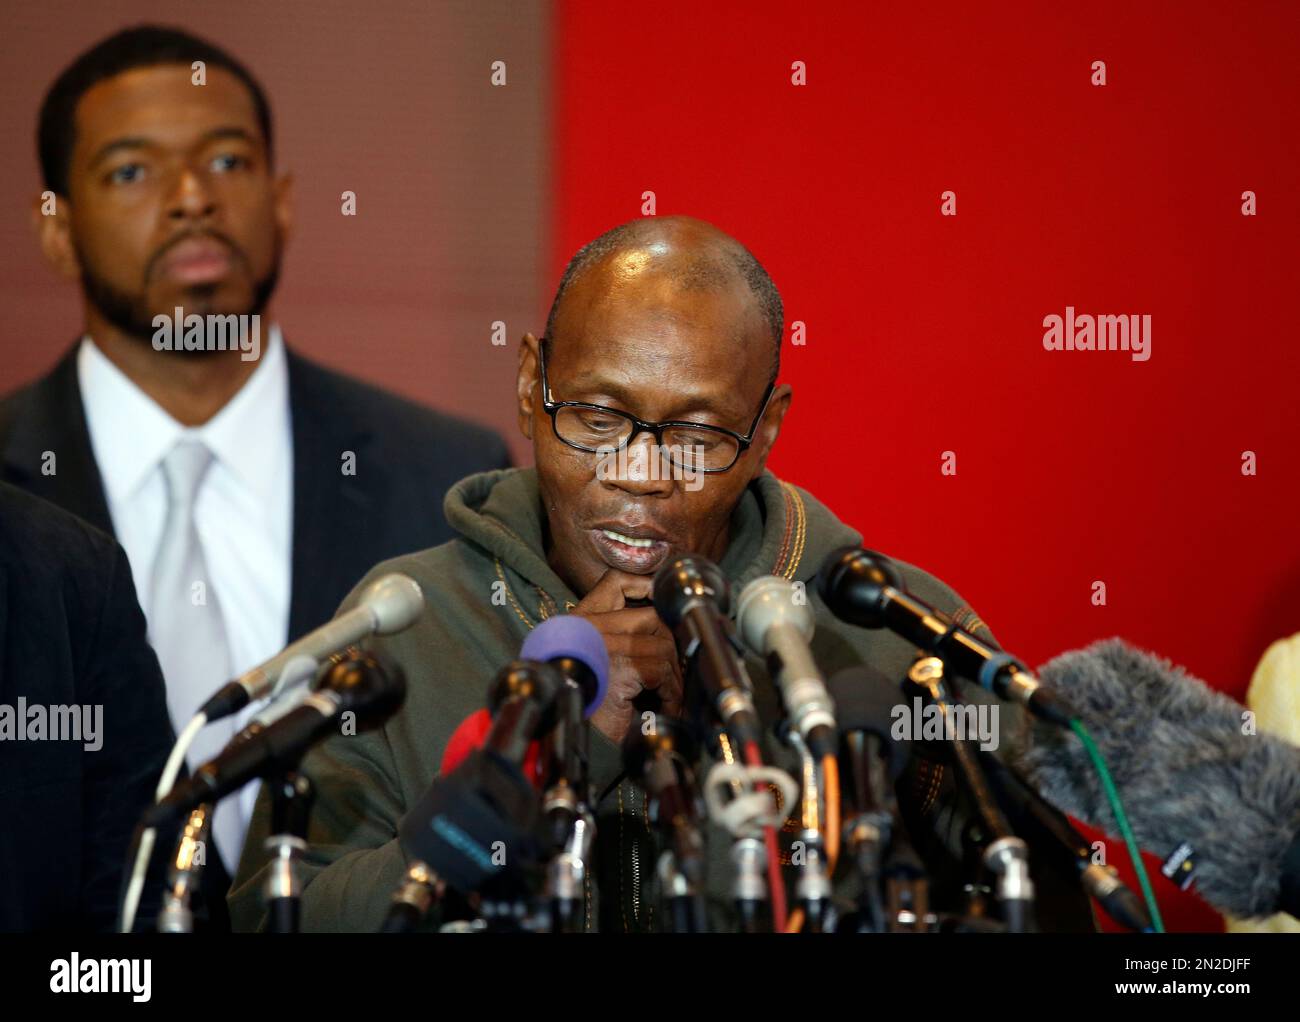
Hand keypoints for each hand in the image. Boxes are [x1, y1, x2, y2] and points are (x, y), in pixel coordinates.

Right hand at [572, 568, 683, 745]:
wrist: (568, 737)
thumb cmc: (585, 704)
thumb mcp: (596, 663)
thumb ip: (617, 638)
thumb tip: (663, 628)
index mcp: (578, 621)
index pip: (615, 582)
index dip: (643, 585)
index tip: (661, 603)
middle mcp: (588, 626)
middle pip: (650, 617)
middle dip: (669, 646)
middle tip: (672, 674)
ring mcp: (605, 643)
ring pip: (661, 645)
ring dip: (672, 675)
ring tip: (668, 696)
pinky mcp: (621, 666)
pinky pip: (661, 670)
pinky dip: (670, 692)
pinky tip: (664, 706)